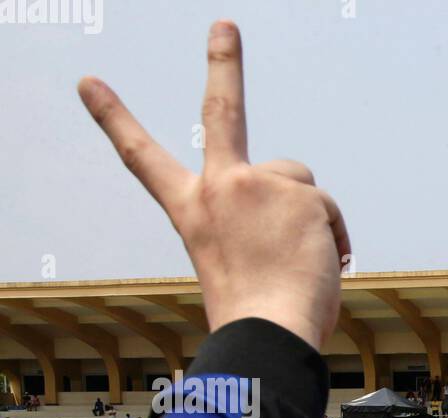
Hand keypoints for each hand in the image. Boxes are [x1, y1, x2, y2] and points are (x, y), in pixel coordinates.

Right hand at [77, 21, 347, 349]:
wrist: (268, 331)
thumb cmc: (256, 315)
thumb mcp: (241, 266)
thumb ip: (257, 230)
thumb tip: (309, 227)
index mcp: (192, 211)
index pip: (143, 158)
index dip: (114, 118)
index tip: (90, 83)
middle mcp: (220, 187)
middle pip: (223, 112)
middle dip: (222, 63)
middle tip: (225, 25)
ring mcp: (259, 183)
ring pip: (299, 185)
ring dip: (309, 220)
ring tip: (298, 262)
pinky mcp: (299, 192)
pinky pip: (328, 210)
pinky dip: (332, 238)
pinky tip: (317, 263)